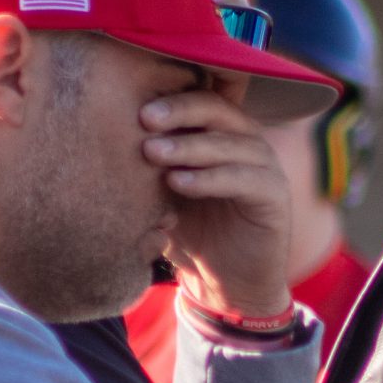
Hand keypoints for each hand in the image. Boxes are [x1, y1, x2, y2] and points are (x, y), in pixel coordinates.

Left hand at [141, 80, 292, 319]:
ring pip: (230, 143)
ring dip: (189, 146)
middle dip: (179, 111)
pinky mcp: (275, 195)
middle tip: (145, 119)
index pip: (199, 98)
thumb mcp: (164, 194)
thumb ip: (151, 165)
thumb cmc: (190, 233)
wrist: (224, 286)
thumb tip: (107, 134)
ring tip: (152, 152)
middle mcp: (246, 142)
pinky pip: (244, 179)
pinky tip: (178, 182)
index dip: (170, 97)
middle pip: (217, 109)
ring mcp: (265, 166)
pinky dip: (209, 178)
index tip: (134, 105)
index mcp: (220, 133)